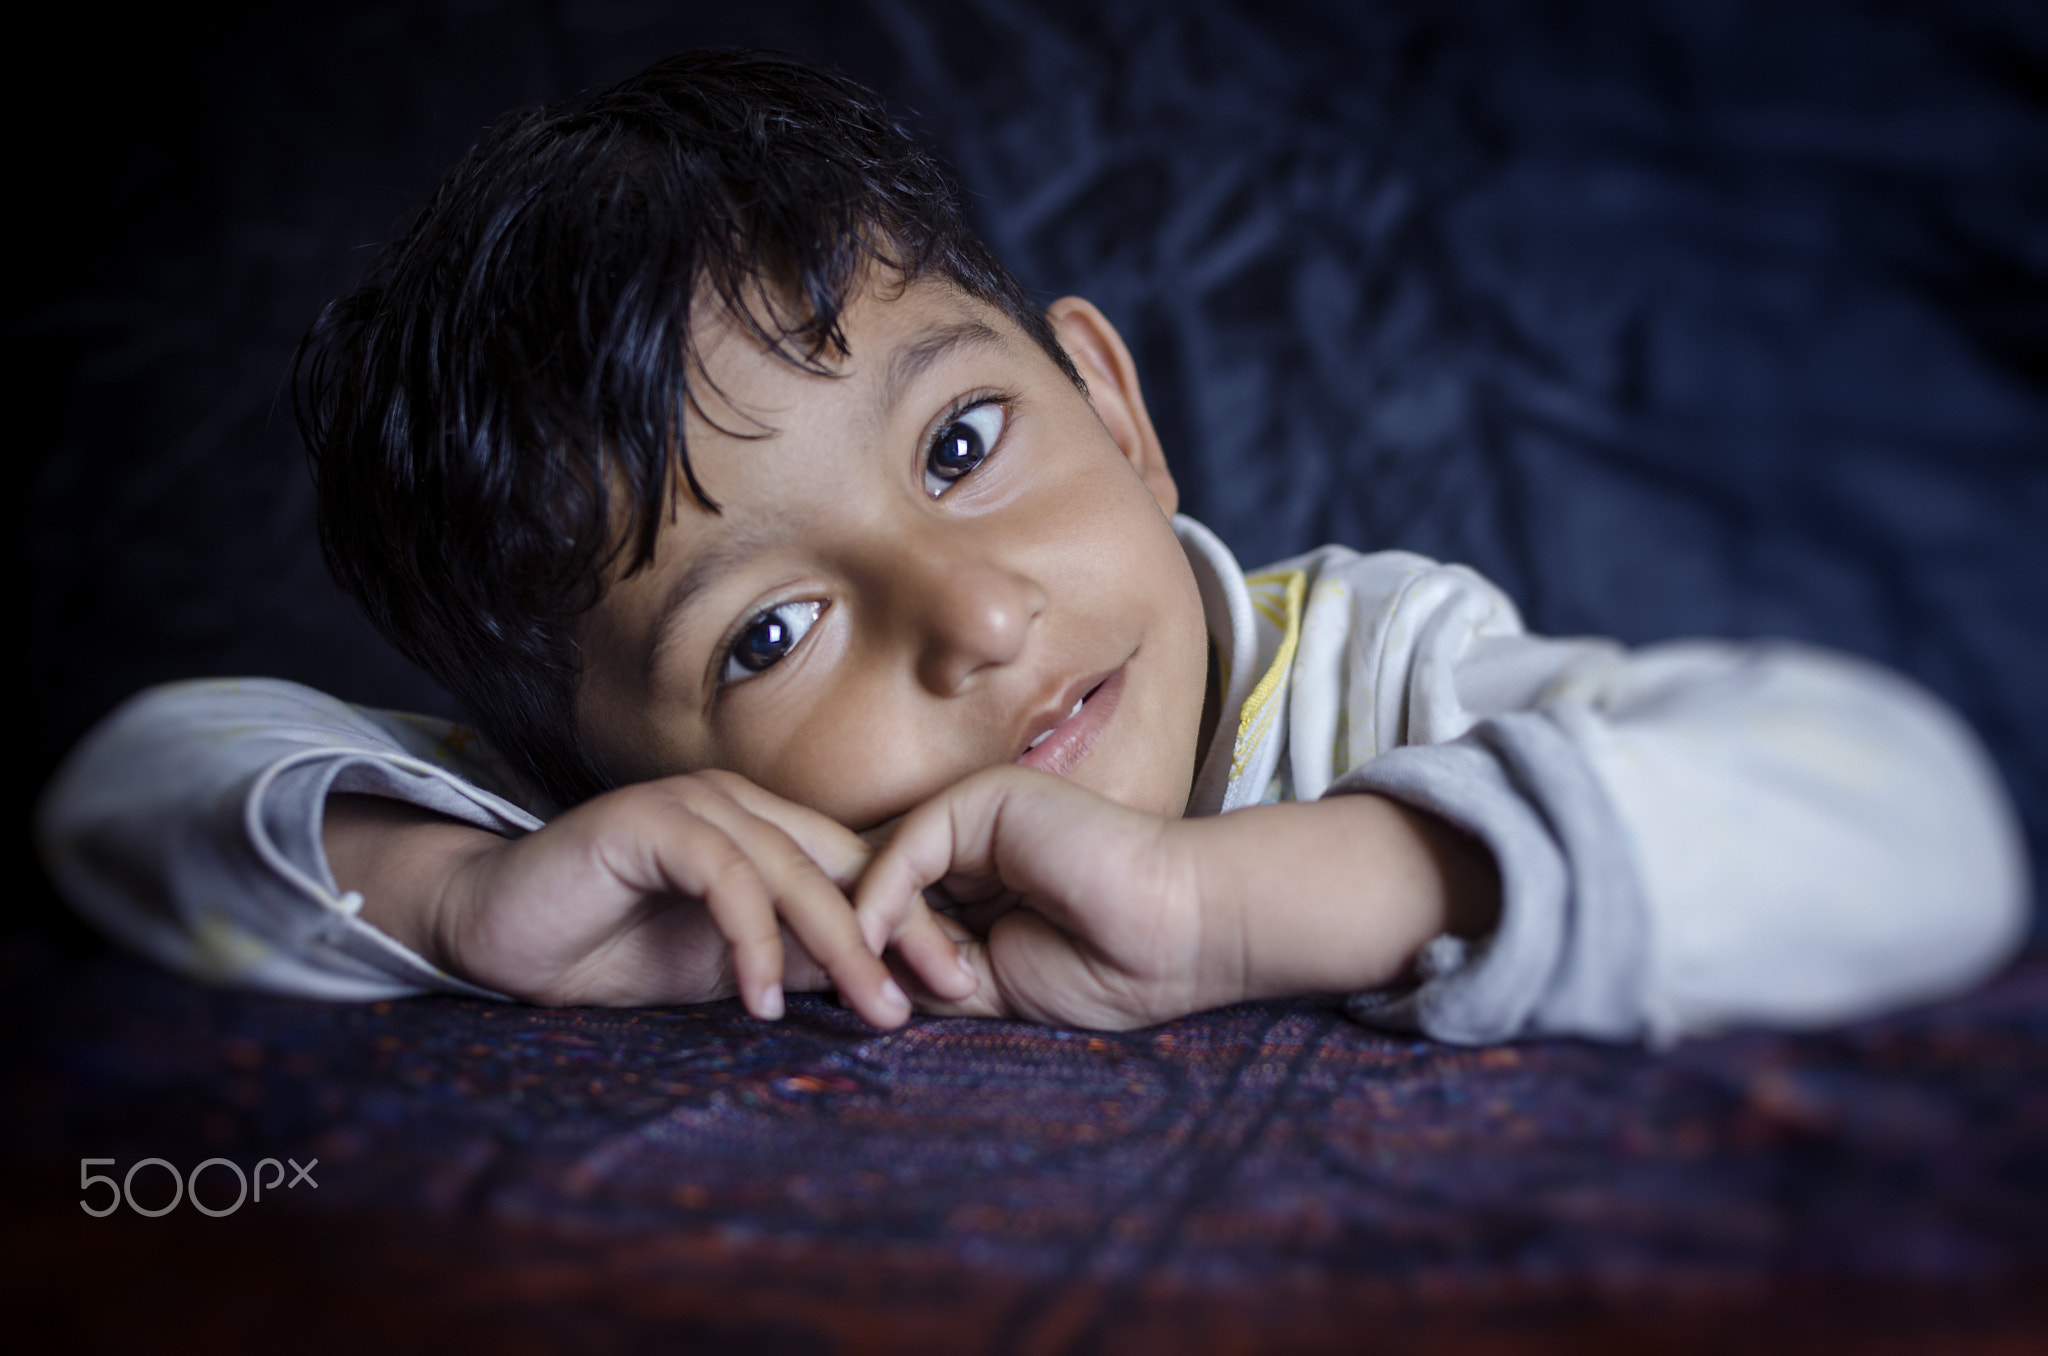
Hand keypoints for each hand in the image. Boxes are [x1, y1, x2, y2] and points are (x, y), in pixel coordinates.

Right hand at [326, 771, 974, 1025]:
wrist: (494, 929)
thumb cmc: (607, 949)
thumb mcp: (720, 967)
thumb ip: (791, 961)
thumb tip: (879, 983)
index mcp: (763, 829)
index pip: (861, 870)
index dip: (914, 924)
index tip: (959, 985)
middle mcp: (738, 804)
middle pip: (846, 865)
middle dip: (904, 932)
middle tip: (949, 993)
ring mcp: (695, 805)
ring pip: (795, 871)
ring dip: (842, 946)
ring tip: (876, 1011)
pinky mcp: (650, 822)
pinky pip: (725, 878)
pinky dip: (752, 940)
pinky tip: (760, 1001)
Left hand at [856, 766, 1499, 1029]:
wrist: (1186, 933)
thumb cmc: (1111, 969)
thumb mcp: (990, 986)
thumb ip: (922, 970)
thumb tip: (846, 972)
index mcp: (976, 886)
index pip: (887, 911)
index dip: (858, 958)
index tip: (855, 1012)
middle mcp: (968, 844)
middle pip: (871, 885)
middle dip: (853, 946)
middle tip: (850, 999)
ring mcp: (975, 817)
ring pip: (882, 871)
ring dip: (877, 938)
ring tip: (901, 991)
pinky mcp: (982, 799)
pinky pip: (904, 849)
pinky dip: (885, 903)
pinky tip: (891, 946)